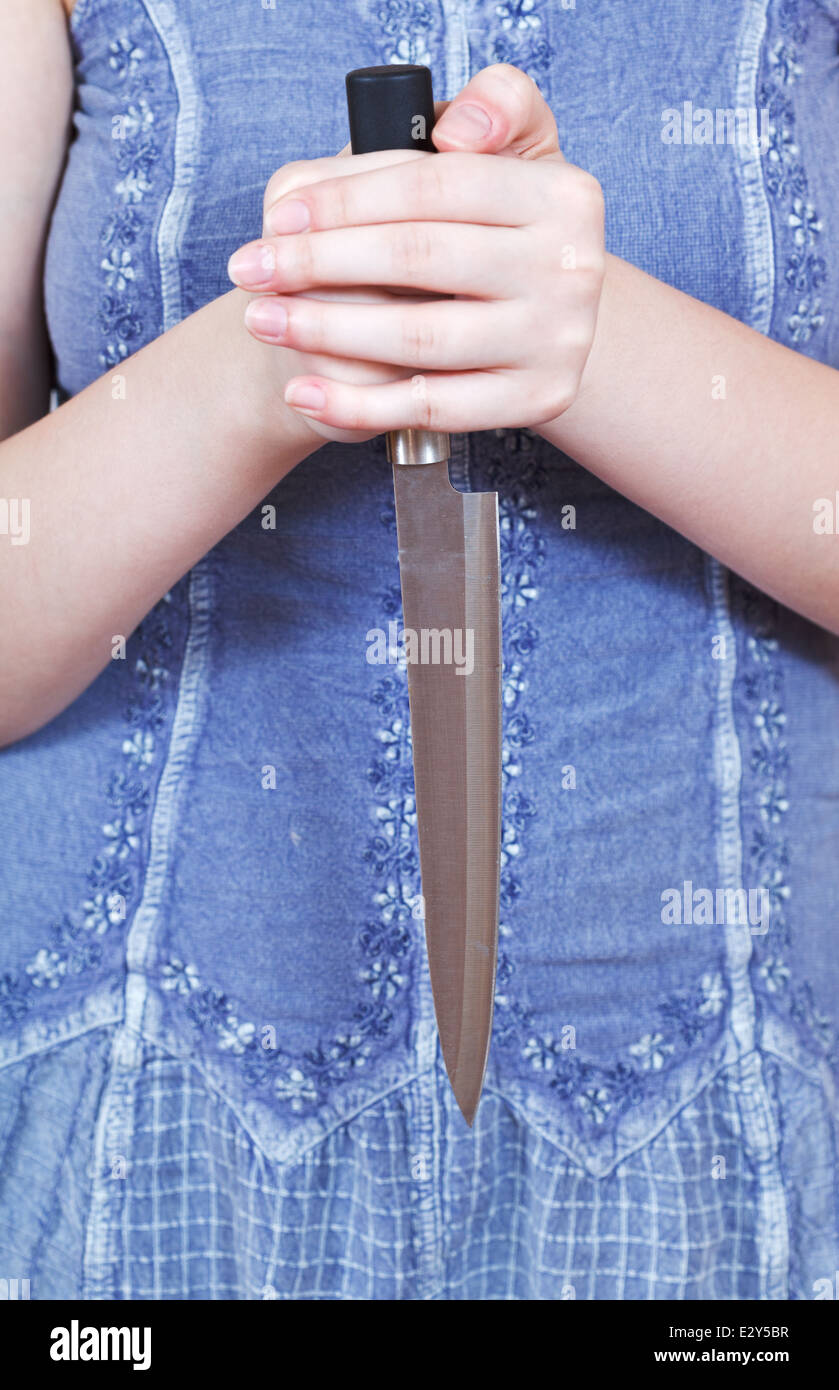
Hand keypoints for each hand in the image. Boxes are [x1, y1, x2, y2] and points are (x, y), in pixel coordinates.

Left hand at [227, 63, 604, 442]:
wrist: (531, 322)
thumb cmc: (487, 232)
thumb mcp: (499, 152)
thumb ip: (481, 110)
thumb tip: (455, 135)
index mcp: (562, 192)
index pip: (433, 186)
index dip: (344, 199)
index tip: (277, 215)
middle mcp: (572, 267)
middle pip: (420, 257)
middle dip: (319, 262)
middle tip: (250, 269)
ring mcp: (559, 340)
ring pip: (419, 336)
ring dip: (323, 329)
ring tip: (262, 320)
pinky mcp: (537, 400)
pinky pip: (430, 406)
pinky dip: (356, 402)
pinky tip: (300, 388)